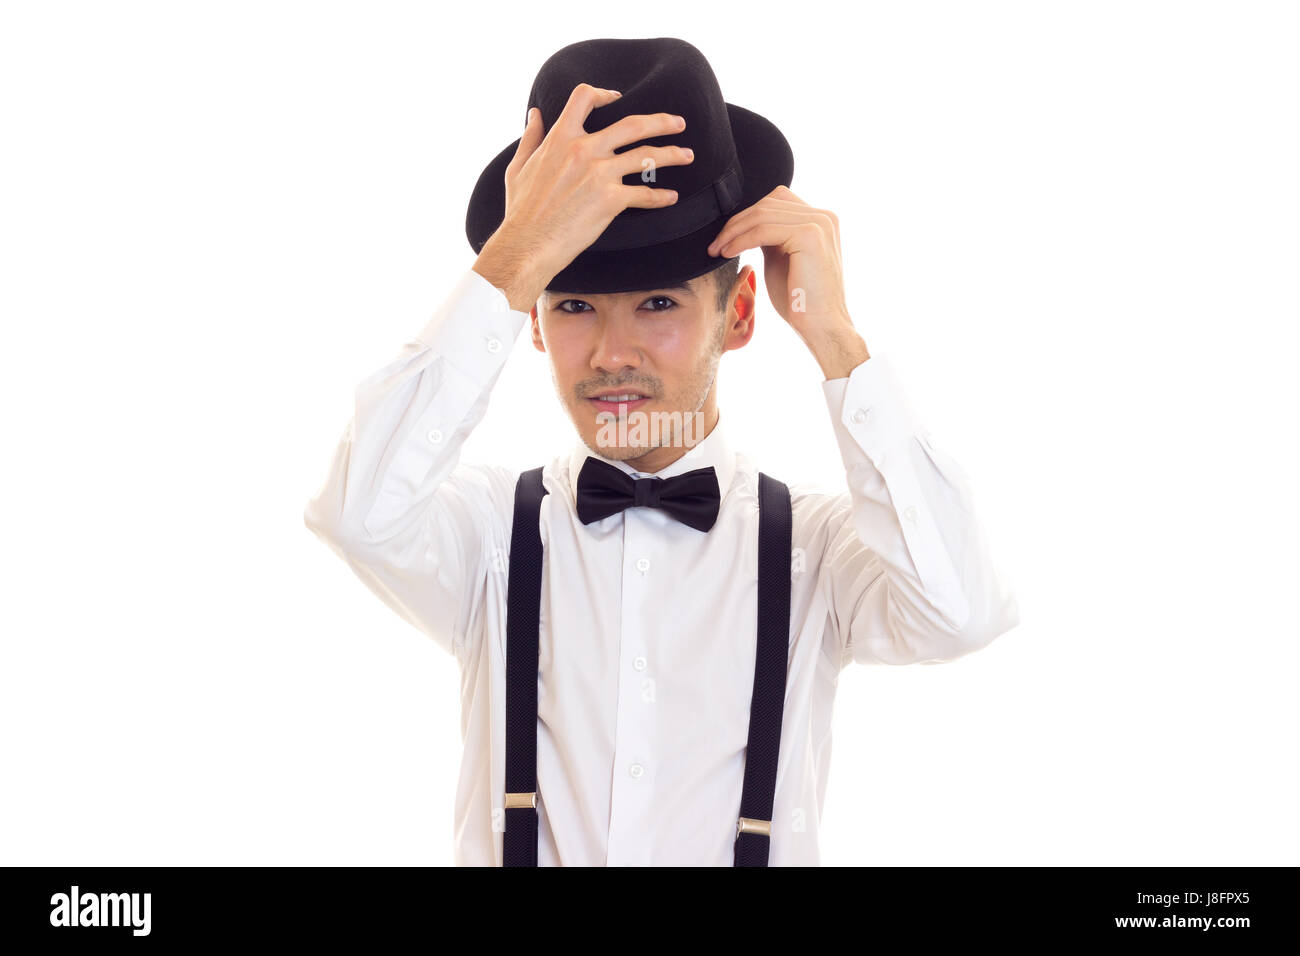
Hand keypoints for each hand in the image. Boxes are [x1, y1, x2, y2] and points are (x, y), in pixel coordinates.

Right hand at [474, 83, 694, 311]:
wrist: (528, 244)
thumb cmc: (521, 210)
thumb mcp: (518, 167)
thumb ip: (531, 137)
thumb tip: (535, 113)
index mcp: (560, 138)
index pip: (584, 98)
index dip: (603, 94)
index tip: (618, 98)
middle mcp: (583, 150)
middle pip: (632, 124)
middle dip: (661, 121)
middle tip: (679, 122)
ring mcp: (599, 174)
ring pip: (646, 156)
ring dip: (672, 154)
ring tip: (687, 156)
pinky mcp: (610, 200)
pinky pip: (645, 194)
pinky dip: (662, 196)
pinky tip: (671, 197)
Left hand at [705, 185, 867, 377]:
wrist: (821, 326)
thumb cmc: (800, 301)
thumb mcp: (780, 260)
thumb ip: (770, 238)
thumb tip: (746, 224)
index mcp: (820, 220)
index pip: (776, 201)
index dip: (747, 216)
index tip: (725, 238)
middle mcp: (823, 216)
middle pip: (767, 204)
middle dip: (736, 223)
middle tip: (715, 244)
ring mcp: (819, 223)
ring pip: (762, 214)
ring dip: (733, 232)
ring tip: (717, 250)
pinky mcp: (809, 235)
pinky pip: (763, 229)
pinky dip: (740, 240)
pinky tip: (727, 253)